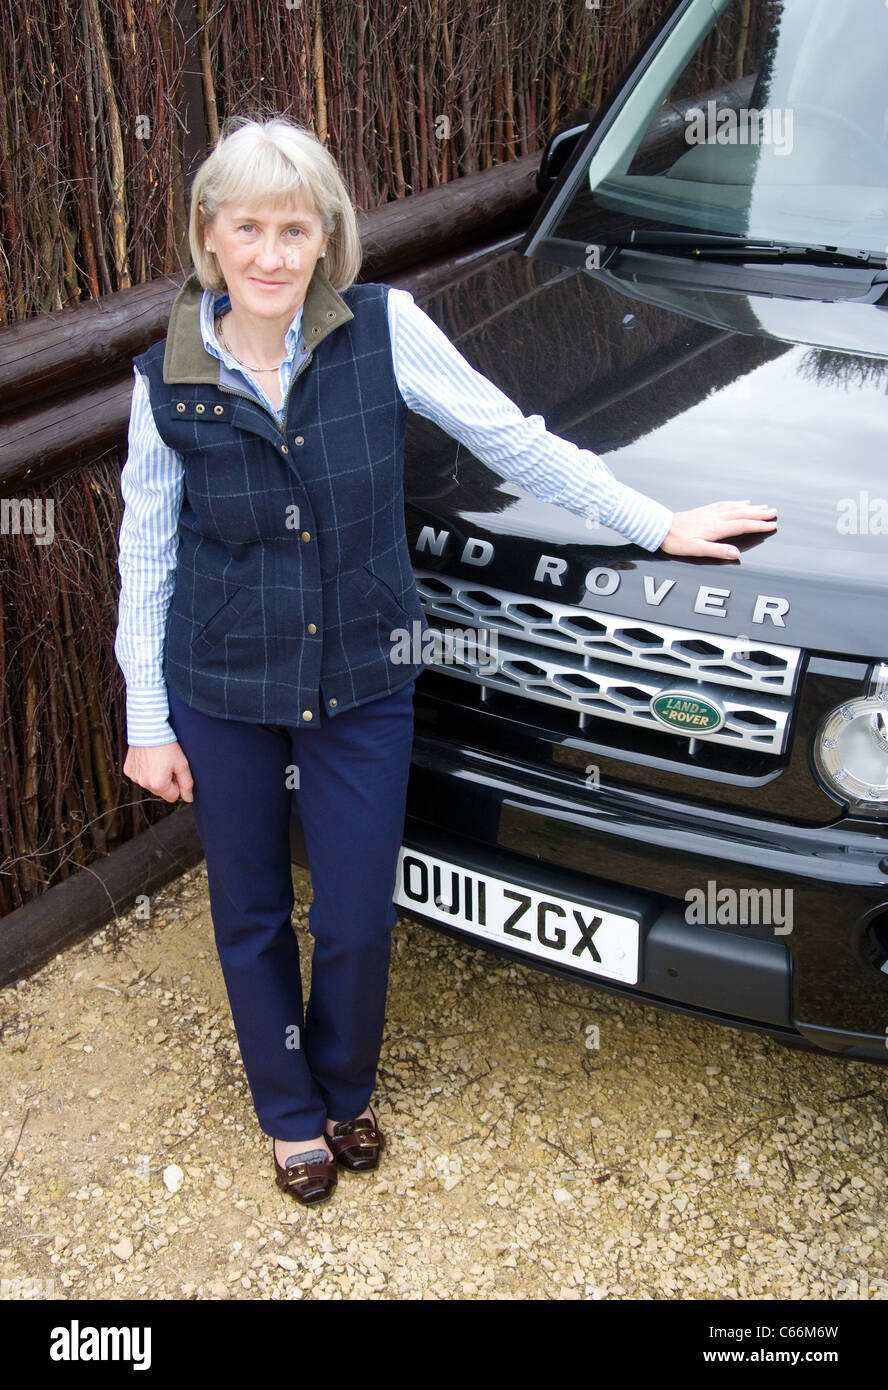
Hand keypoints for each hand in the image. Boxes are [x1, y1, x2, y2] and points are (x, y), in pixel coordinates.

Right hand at [123, 741, 194, 802]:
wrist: (148, 728)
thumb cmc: (167, 745)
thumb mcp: (182, 764)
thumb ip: (187, 784)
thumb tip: (188, 799)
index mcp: (158, 784)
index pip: (172, 797)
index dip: (177, 785)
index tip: (176, 771)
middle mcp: (144, 783)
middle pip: (160, 791)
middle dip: (166, 781)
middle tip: (168, 764)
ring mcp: (134, 777)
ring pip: (149, 784)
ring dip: (154, 776)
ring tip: (157, 760)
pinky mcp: (128, 770)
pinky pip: (139, 776)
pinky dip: (144, 770)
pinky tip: (148, 758)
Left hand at [660, 500, 776, 559]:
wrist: (662, 528)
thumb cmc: (678, 541)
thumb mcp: (697, 550)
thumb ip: (717, 551)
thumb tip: (736, 554)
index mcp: (717, 528)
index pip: (743, 525)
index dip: (759, 525)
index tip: (772, 525)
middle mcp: (717, 517)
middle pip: (743, 513)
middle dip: (760, 514)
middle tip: (774, 512)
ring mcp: (712, 512)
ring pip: (736, 507)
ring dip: (752, 507)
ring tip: (764, 507)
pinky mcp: (706, 510)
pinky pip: (726, 504)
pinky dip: (737, 503)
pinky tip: (742, 502)